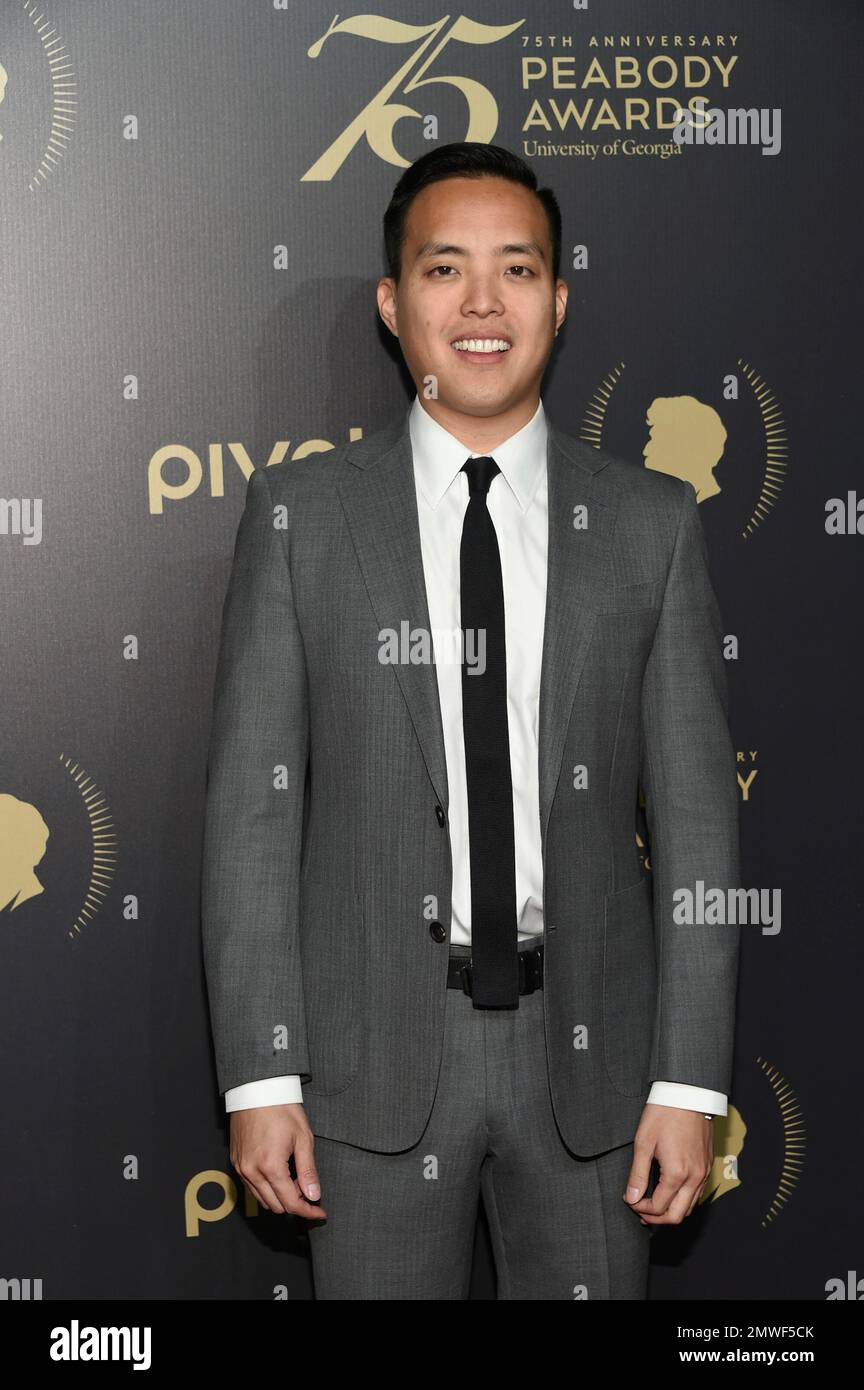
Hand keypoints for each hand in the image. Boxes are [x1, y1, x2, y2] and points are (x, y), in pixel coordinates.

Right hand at [230, 1103, 326, 1218]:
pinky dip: (266, 1188)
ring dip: (280, 1197)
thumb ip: (308, 1171)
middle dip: (295, 1203)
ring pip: (262, 1199)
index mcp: (270, 1166)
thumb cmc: (282, 1109)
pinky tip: (279, 1174)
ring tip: (295, 1180)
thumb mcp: (303, 1138)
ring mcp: (241, 1168)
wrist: (257, 1090)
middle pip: (276, 1206)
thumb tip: (313, 1196)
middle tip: (308, 1188)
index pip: (291, 1203)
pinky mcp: (236, 1162)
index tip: (320, 1213)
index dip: (308, 1211)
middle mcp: (252, 1172)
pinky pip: (251, 1187)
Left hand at [623, 1102, 712, 1225]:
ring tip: (652, 1206)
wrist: (688, 1094)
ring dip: (671, 1211)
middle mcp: (695, 1177)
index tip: (629, 1200)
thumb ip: (637, 1174)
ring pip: (690, 1207)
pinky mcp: (708, 1165)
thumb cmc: (664, 1113)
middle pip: (677, 1216)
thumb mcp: (644, 1142)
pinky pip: (697, 1194)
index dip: (641, 1208)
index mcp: (677, 1174)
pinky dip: (683, 1200)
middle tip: (640, 1212)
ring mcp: (704, 1172)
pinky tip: (670, 1192)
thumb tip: (631, 1198)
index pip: (659, 1207)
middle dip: (656, 1219)